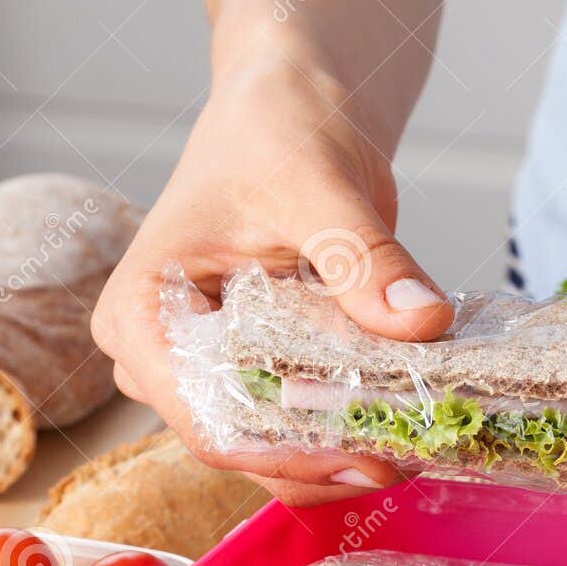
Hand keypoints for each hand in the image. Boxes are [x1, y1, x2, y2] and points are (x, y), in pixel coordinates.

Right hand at [93, 54, 454, 505]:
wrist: (298, 107)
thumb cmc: (280, 130)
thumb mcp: (321, 189)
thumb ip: (365, 260)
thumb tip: (422, 321)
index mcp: (144, 315)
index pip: (206, 418)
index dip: (286, 453)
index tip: (366, 456)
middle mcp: (166, 354)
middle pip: (243, 443)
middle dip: (325, 458)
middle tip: (409, 454)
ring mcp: (215, 365)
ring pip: (278, 443)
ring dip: (346, 447)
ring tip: (418, 440)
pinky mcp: (266, 366)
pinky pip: (307, 417)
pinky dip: (356, 423)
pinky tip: (410, 422)